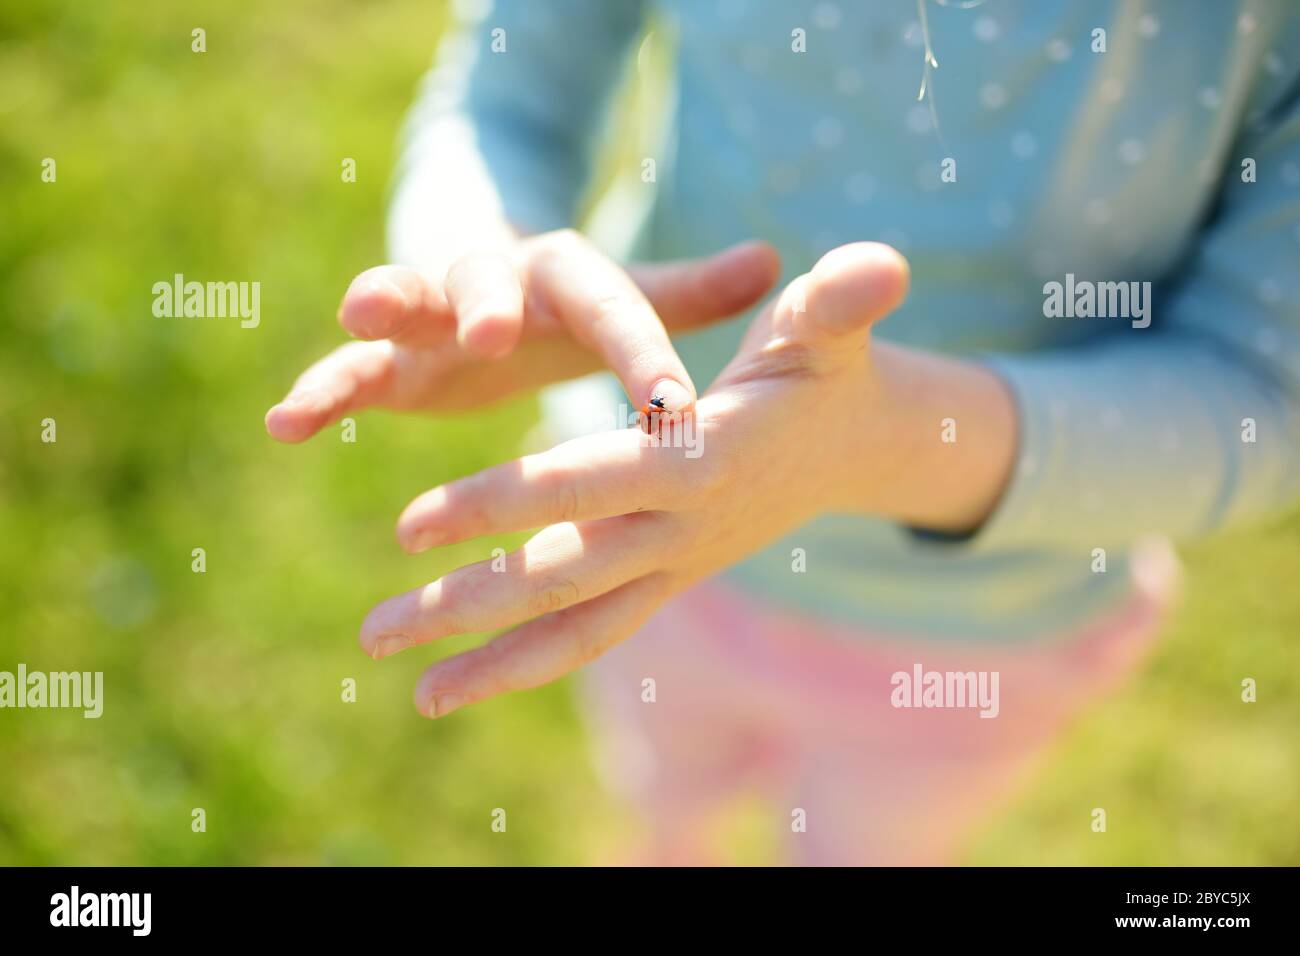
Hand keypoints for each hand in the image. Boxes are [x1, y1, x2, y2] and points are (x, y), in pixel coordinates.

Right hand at [264, 230, 779, 439]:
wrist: (492, 293)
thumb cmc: (574, 308)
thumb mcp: (632, 300)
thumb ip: (688, 293)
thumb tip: (773, 259)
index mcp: (568, 277)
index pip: (610, 304)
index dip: (641, 350)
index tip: (674, 406)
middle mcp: (495, 285)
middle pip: (487, 277)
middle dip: (488, 299)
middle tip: (492, 330)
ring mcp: (432, 318)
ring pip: (401, 301)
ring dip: (380, 305)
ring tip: (358, 314)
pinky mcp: (391, 360)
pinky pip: (349, 370)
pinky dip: (321, 391)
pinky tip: (285, 424)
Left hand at [358, 242, 1017, 717]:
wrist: (854, 447)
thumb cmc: (827, 370)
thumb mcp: (827, 329)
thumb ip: (837, 303)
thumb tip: (884, 263)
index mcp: (701, 458)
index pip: (592, 482)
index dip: (509, 501)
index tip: (415, 523)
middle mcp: (681, 527)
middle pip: (565, 573)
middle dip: (469, 600)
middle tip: (376, 629)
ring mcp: (672, 564)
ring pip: (571, 620)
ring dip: (484, 654)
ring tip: (403, 682)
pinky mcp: (663, 579)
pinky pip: (588, 632)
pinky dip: (523, 660)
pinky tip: (455, 685)